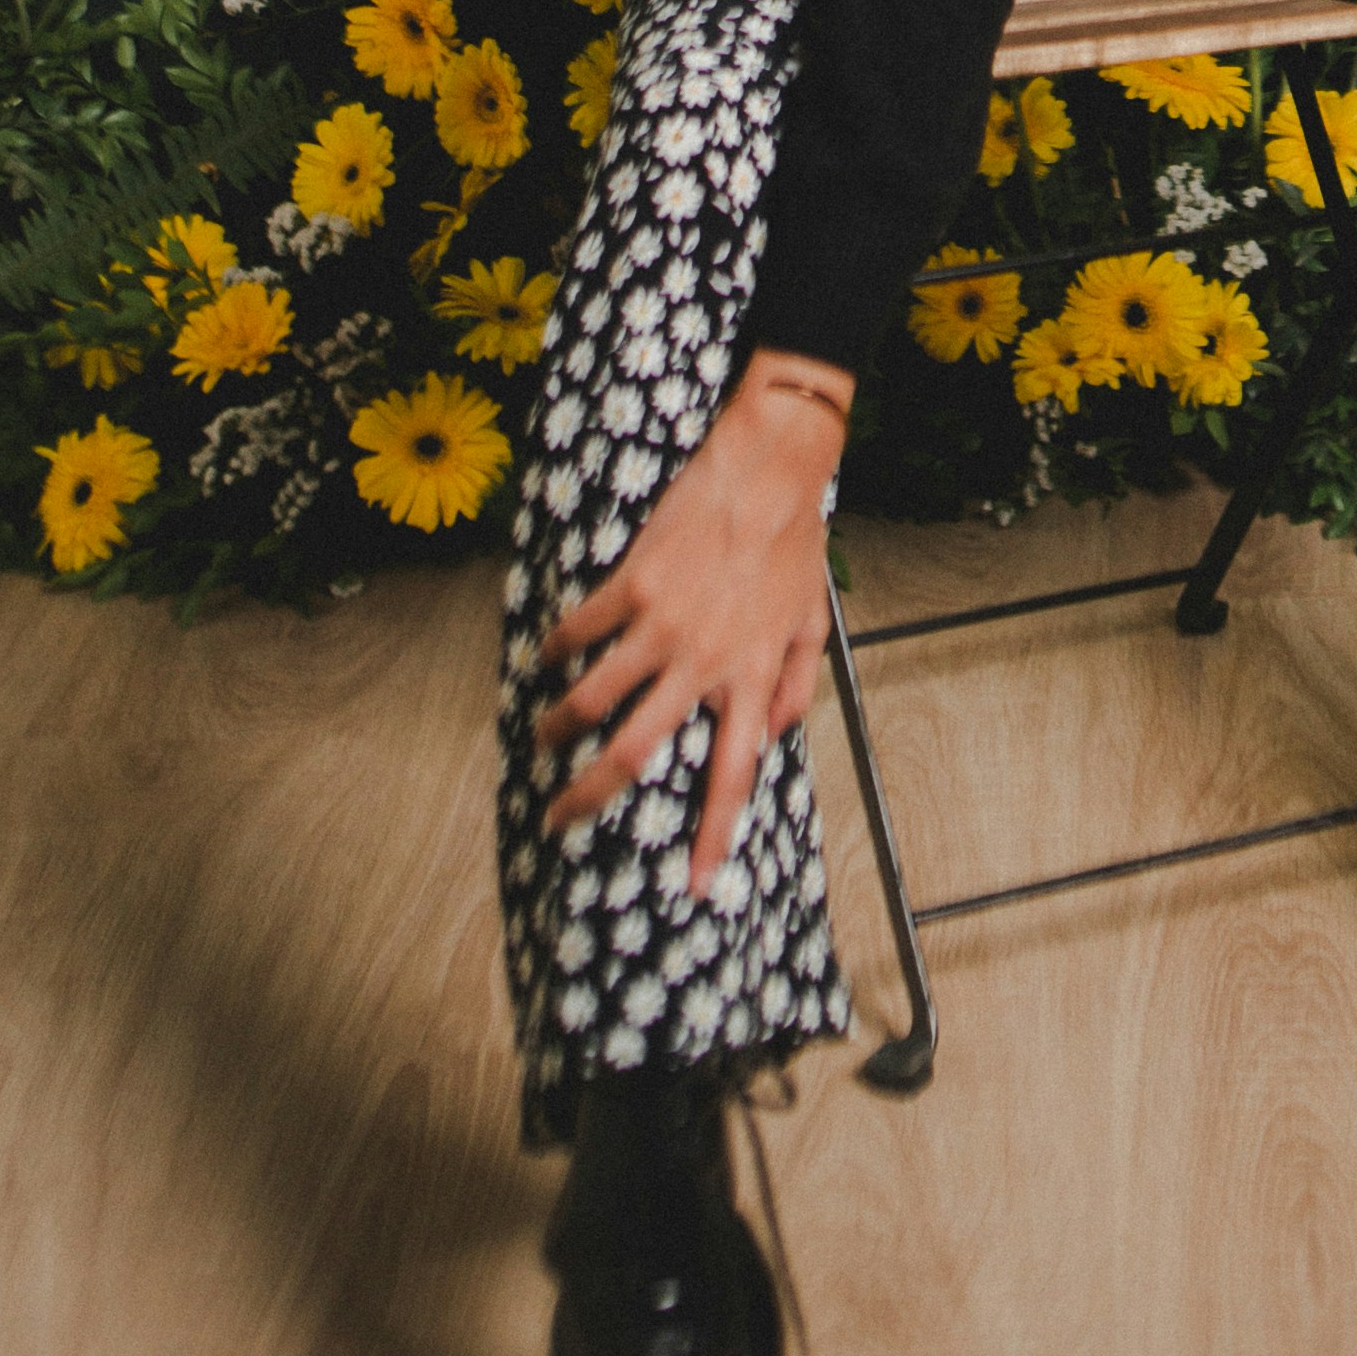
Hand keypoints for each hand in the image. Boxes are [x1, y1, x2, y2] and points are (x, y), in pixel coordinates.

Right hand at [534, 349, 852, 893]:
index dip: (710, 837)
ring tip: (543, 737)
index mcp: (750, 678)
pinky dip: (556, 649)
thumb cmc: (795, 545)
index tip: (692, 887)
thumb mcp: (813, 624)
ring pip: (590, 698)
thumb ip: (795, 687)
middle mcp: (702, 662)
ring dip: (556, 726)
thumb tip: (775, 737)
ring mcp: (662, 623)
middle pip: (633, 753)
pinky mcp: (630, 582)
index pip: (733, 777)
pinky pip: (578, 630)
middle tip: (558, 819)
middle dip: (586, 797)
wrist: (770, 468)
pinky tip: (548, 656)